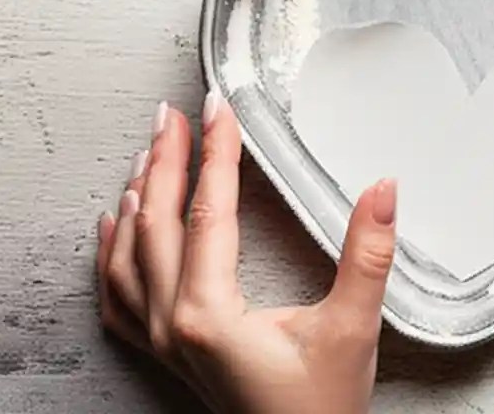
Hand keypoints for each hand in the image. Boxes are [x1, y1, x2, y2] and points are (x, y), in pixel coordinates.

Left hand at [95, 93, 396, 413]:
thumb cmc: (318, 410)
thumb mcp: (352, 329)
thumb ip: (367, 256)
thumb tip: (383, 190)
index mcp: (210, 311)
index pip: (208, 209)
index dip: (216, 151)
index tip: (219, 109)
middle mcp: (175, 323)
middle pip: (157, 221)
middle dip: (166, 159)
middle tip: (175, 114)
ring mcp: (164, 341)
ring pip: (129, 255)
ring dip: (138, 197)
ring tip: (147, 154)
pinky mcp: (168, 355)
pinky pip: (119, 298)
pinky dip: (111, 255)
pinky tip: (113, 228)